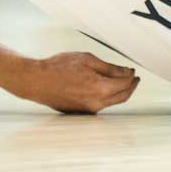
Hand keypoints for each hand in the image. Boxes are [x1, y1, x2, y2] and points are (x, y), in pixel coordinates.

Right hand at [23, 52, 139, 113]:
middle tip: (134, 79)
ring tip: (120, 81)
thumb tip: (127, 72)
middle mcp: (96, 103)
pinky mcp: (81, 112)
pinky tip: (104, 88)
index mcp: (100, 88)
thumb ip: (110, 68)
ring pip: (112, 102)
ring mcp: (88, 110)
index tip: (134, 72)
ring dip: (119, 92)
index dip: (132, 77)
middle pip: (122, 97)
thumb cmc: (58, 67)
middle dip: (131, 87)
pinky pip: (100, 105)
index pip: (125, 84)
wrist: (36, 81)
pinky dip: (107, 97)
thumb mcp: (87, 60)